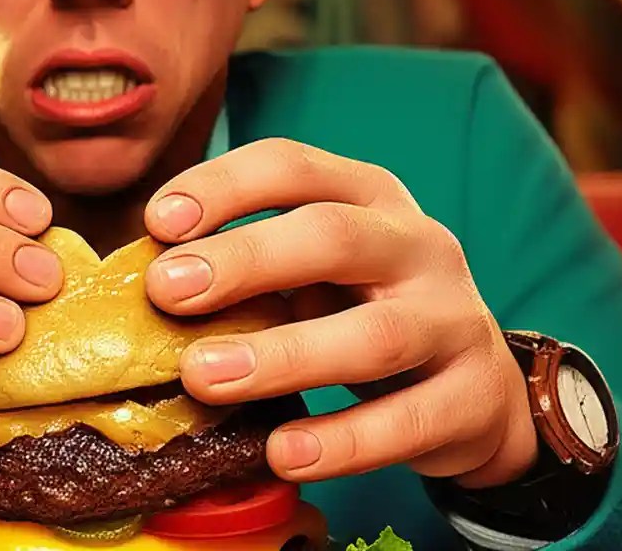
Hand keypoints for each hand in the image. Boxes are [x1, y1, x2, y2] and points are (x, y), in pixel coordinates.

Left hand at [143, 139, 537, 488]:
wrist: (476, 387)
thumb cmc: (362, 311)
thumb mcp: (311, 273)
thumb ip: (246, 268)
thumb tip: (145, 284)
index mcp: (368, 198)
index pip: (294, 167)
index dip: (224, 186)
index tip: (157, 221)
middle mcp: (418, 246)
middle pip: (334, 237)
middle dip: (245, 260)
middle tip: (167, 292)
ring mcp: (455, 319)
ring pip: (375, 334)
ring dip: (282, 357)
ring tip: (204, 379)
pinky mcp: (472, 396)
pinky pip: (409, 421)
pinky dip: (342, 441)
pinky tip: (282, 453)